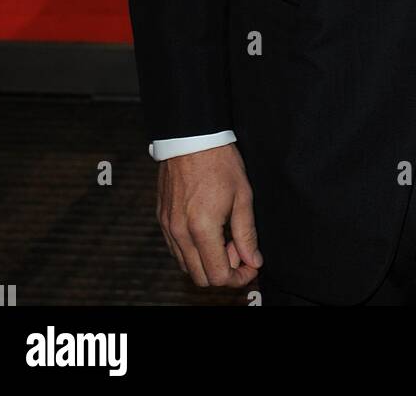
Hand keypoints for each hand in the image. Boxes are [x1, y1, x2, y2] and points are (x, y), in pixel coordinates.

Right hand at [157, 142, 261, 287]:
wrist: (191, 137)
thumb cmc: (219, 161)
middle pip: (200, 277)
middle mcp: (180, 232)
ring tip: (224, 236)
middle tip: (238, 249)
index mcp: (202, 228)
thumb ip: (247, 233)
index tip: (250, 265)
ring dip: (207, 261)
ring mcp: (168, 226)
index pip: (218, 276)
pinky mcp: (162, 218)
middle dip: (223, 271)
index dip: (238, 277)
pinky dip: (193, 250)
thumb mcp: (242, 196)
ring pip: (186, 265)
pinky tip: (207, 230)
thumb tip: (252, 260)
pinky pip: (176, 249)